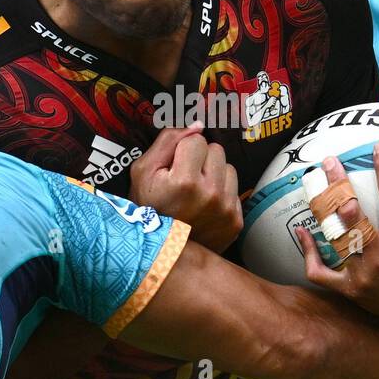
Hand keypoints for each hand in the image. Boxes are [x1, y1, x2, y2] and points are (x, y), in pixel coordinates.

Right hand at [129, 124, 242, 252]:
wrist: (158, 253)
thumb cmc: (146, 209)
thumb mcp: (142, 171)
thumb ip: (168, 140)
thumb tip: (197, 125)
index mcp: (185, 181)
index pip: (196, 139)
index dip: (181, 150)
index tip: (172, 168)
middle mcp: (211, 195)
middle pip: (216, 149)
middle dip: (200, 159)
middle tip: (184, 180)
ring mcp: (226, 210)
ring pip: (228, 167)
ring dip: (213, 174)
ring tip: (195, 193)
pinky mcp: (236, 221)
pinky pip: (235, 189)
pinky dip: (221, 193)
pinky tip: (204, 206)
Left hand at [295, 143, 378, 331]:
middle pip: (352, 216)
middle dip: (338, 185)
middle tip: (329, 161)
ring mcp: (362, 277)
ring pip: (334, 240)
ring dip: (321, 211)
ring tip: (312, 185)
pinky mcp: (349, 290)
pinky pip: (320, 272)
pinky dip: (309, 253)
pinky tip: (300, 231)